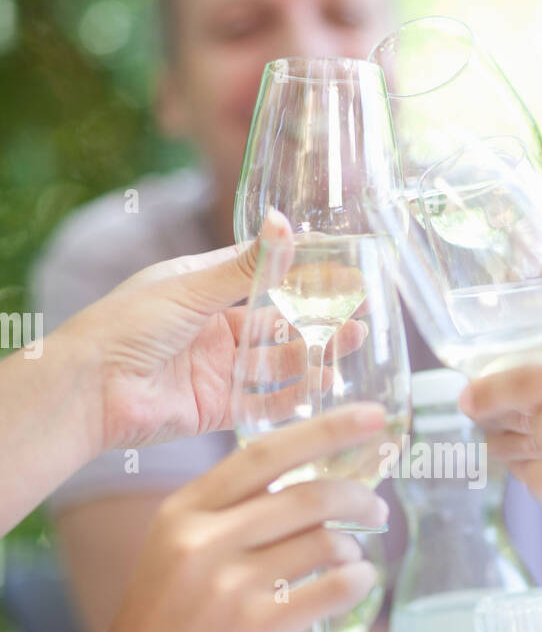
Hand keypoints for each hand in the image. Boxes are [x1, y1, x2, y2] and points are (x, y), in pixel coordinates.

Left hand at [58, 210, 364, 452]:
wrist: (91, 390)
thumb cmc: (126, 326)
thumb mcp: (190, 288)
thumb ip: (244, 267)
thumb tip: (286, 224)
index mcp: (198, 287)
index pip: (258, 273)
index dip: (298, 270)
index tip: (341, 266)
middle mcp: (210, 327)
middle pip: (276, 320)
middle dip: (317, 316)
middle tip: (359, 311)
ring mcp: (216, 369)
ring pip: (276, 360)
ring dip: (314, 352)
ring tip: (353, 343)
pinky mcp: (217, 407)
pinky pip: (264, 400)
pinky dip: (297, 393)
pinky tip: (328, 382)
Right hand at [87, 403, 388, 631]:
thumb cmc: (162, 627)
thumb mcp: (175, 551)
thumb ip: (230, 516)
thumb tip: (311, 489)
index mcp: (184, 510)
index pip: (266, 451)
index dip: (327, 428)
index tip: (374, 417)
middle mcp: (203, 540)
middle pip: (308, 494)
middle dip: (358, 495)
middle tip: (377, 508)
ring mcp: (229, 584)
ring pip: (325, 540)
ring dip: (352, 547)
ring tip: (349, 559)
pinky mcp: (254, 628)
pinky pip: (332, 588)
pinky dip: (357, 581)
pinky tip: (356, 583)